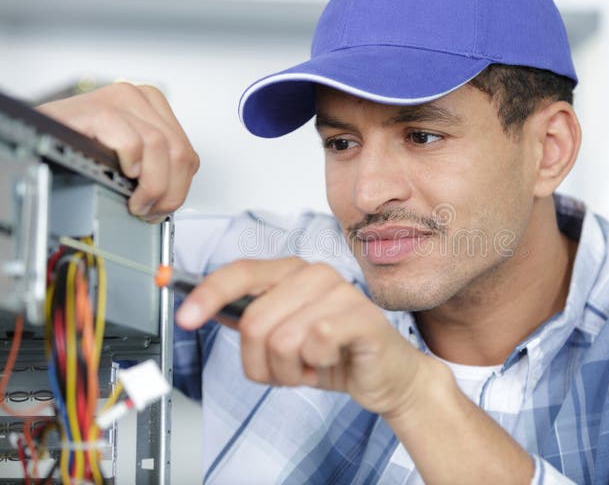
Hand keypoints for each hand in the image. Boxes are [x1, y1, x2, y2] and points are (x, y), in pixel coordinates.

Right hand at [37, 83, 199, 220]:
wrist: (38, 131)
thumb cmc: (81, 140)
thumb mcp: (128, 150)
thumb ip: (155, 163)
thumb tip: (172, 195)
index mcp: (153, 105)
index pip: (188, 155)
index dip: (179, 188)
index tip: (163, 206)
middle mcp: (139, 98)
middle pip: (179, 152)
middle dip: (169, 191)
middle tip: (150, 209)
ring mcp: (119, 100)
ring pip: (160, 148)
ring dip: (151, 185)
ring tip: (136, 201)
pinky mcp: (99, 110)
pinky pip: (132, 142)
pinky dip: (130, 163)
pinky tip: (121, 173)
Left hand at [175, 257, 430, 415]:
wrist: (385, 375)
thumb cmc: (335, 353)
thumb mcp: (283, 336)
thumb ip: (248, 317)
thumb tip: (203, 307)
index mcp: (292, 272)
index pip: (241, 272)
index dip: (208, 294)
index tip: (184, 317)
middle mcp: (315, 274)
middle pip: (254, 320)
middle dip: (261, 361)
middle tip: (284, 368)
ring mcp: (341, 292)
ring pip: (281, 339)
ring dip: (288, 370)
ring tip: (310, 366)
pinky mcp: (362, 316)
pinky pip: (315, 343)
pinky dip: (315, 366)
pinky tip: (330, 361)